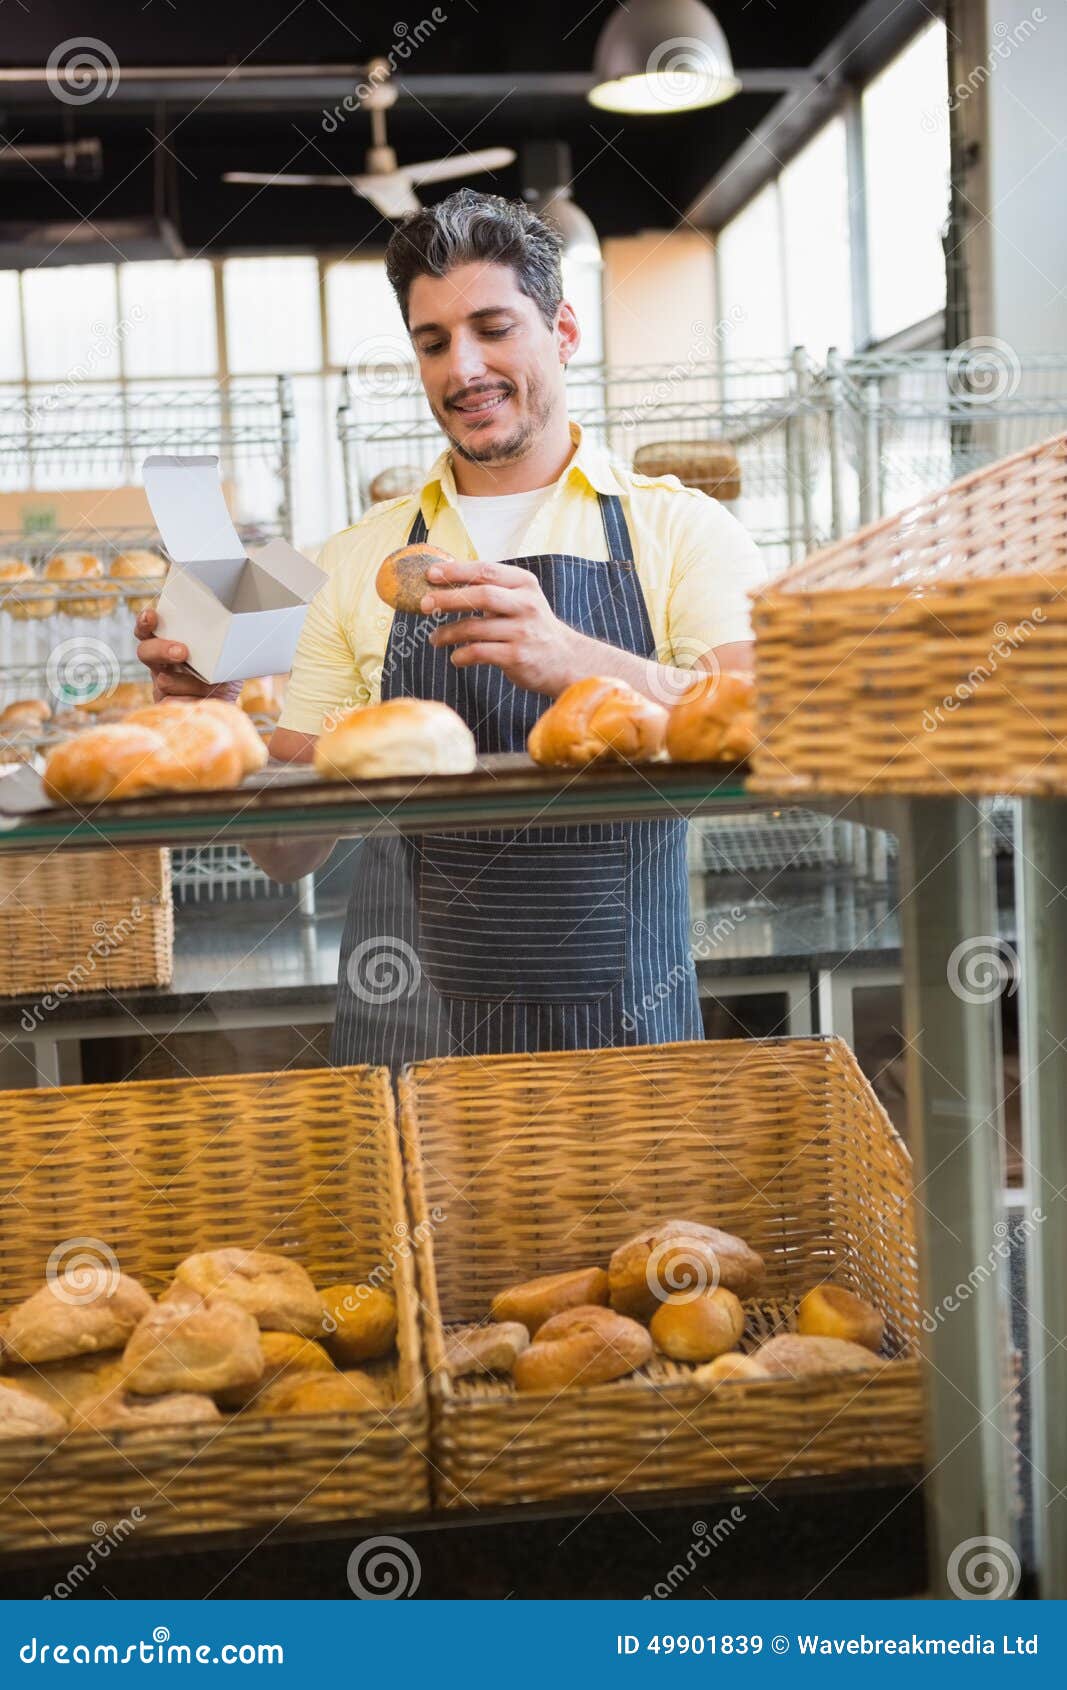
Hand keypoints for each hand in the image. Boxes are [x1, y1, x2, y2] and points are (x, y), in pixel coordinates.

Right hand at [134, 606, 240, 704]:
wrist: (227, 704)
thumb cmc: (222, 673)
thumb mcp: (224, 654)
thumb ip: (218, 642)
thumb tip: (231, 630)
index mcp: (169, 643)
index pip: (147, 629)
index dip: (145, 622)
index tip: (151, 616)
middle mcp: (160, 663)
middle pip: (145, 652)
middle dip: (161, 649)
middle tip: (182, 652)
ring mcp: (161, 686)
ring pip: (164, 681)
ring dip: (190, 682)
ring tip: (209, 685)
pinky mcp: (167, 706)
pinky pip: (173, 703)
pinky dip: (192, 701)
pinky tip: (203, 701)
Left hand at [421, 559, 584, 695]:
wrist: (565, 660)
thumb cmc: (532, 627)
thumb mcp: (522, 599)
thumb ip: (493, 589)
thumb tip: (445, 579)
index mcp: (524, 584)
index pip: (486, 571)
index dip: (456, 571)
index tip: (431, 573)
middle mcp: (526, 605)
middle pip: (481, 596)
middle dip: (447, 599)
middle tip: (423, 604)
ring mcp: (522, 632)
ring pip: (475, 628)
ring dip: (448, 633)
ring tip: (435, 638)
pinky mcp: (517, 657)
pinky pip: (479, 653)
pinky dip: (461, 656)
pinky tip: (455, 658)